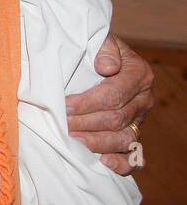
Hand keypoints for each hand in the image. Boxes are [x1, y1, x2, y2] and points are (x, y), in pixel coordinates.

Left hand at [66, 31, 153, 175]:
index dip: (87, 103)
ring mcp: (139, 120)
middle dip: (85, 123)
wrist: (99, 60)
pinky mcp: (133, 135)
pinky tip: (104, 163)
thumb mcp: (99, 40)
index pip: (113, 95)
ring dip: (95, 143)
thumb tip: (107, 66)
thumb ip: (104, 49)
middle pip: (116, 118)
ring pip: (122, 139)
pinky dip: (121, 163)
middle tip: (60, 126)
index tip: (64, 106)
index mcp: (139, 75)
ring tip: (72, 142)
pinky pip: (134, 156)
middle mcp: (144, 100)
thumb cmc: (94, 50)